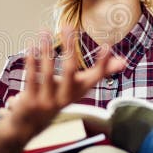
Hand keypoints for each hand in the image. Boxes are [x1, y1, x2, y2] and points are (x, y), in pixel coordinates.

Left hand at [0, 28, 124, 148]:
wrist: (29, 126)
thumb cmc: (58, 99)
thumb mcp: (79, 87)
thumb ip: (98, 73)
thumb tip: (123, 61)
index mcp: (78, 92)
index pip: (95, 78)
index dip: (102, 64)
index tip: (107, 46)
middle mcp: (65, 97)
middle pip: (70, 71)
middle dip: (70, 48)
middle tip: (69, 26)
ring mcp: (47, 101)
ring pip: (47, 72)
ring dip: (46, 50)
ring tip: (44, 31)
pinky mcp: (30, 101)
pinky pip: (31, 78)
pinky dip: (32, 62)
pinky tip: (31, 46)